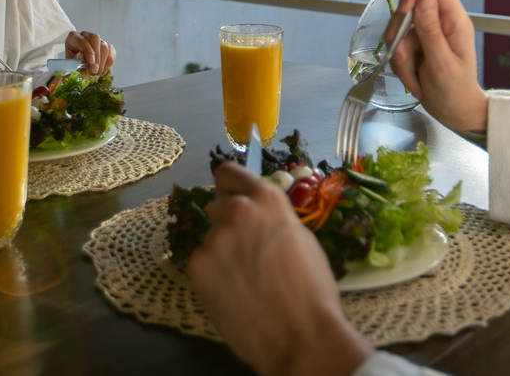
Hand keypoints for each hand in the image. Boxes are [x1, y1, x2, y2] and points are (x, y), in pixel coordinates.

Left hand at [65, 29, 114, 75]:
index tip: (91, 63)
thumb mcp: (70, 64)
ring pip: (105, 47)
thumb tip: (80, 56)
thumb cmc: (72, 64)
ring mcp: (98, 40)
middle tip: (94, 71)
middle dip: (96, 56)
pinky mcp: (108, 46)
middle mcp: (86, 36)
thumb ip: (74, 61)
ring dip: (101, 63)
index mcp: (73, 37)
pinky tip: (101, 71)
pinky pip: (111, 54)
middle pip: (95, 39)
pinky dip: (107, 65)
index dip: (88, 51)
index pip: (82, 41)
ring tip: (95, 74)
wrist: (79, 66)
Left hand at [187, 163, 371, 375]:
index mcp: (266, 198)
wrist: (301, 335)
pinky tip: (232, 292)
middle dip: (226, 222)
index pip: (228, 173)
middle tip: (243, 249)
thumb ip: (271, 218)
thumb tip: (256, 215)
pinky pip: (201, 262)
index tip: (229, 195)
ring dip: (220, 250)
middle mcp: (236, 210)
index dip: (229, 186)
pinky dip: (212, 275)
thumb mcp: (299, 237)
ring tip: (242, 278)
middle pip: (215, 204)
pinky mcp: (197, 267)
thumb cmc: (312, 289)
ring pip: (209, 237)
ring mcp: (214, 238)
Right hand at [387, 0, 487, 133]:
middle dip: (400, 32)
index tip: (403, 9)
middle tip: (405, 55)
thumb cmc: (455, 91)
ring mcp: (424, 32)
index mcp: (453, 19)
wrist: (453, 112)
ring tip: (414, 74)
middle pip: (407, 5)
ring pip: (396, 27)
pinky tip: (412, 76)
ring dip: (399, 53)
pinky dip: (398, 63)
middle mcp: (438, 20)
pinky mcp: (413, 44)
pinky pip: (394, 45)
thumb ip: (431, 31)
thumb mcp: (442, 63)